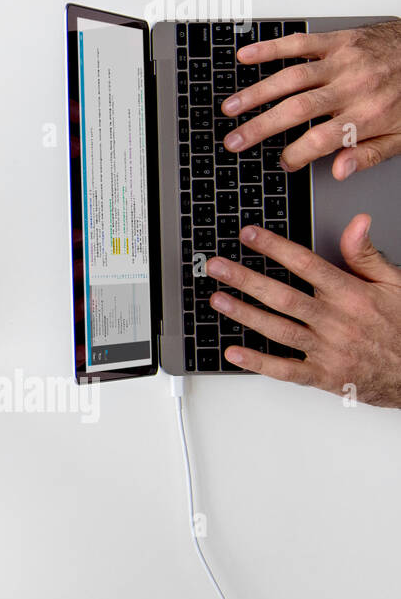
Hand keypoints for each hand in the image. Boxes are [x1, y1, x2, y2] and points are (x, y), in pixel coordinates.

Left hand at [206, 216, 400, 407]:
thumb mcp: (395, 284)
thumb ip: (367, 254)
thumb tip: (356, 223)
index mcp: (352, 295)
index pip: (306, 264)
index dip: (274, 247)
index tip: (248, 235)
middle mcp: (337, 322)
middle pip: (283, 296)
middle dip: (246, 279)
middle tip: (216, 266)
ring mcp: (329, 350)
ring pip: (279, 329)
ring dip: (245, 314)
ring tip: (217, 299)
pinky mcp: (325, 376)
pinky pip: (287, 370)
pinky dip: (258, 363)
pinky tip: (234, 353)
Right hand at [221, 21, 400, 177]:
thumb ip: (369, 154)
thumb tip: (340, 170)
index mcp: (368, 114)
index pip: (322, 140)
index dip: (297, 155)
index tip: (285, 162)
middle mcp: (352, 87)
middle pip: (296, 110)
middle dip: (260, 127)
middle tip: (235, 140)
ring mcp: (343, 62)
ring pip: (291, 78)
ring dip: (256, 93)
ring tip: (231, 107)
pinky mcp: (338, 40)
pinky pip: (299, 43)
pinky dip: (270, 48)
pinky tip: (247, 57)